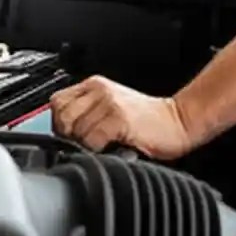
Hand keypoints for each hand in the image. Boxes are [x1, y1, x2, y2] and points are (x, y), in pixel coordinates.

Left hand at [50, 76, 195, 160]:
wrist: (179, 122)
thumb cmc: (148, 122)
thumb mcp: (111, 109)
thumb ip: (88, 113)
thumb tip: (62, 133)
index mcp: (94, 85)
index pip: (56, 101)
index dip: (59, 122)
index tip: (70, 136)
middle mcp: (99, 90)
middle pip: (61, 116)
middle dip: (69, 136)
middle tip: (86, 144)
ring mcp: (109, 103)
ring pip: (75, 130)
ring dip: (85, 145)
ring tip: (102, 146)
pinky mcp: (119, 118)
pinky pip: (92, 140)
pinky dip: (98, 150)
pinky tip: (111, 148)